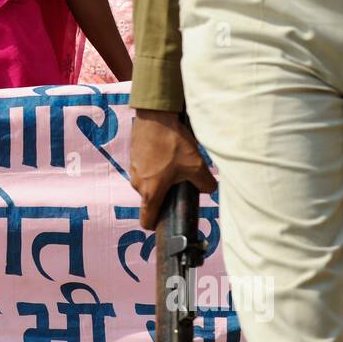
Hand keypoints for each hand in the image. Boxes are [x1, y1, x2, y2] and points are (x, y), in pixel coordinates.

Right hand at [130, 109, 216, 229]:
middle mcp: (138, 184)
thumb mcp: (196, 165)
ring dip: (160, 179)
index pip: (146, 220)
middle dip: (165, 195)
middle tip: (181, 182)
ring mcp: (134, 170)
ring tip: (175, 163)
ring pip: (149, 183)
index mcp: (150, 192)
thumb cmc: (173, 143)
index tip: (166, 222)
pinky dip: (155, 166)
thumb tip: (209, 190)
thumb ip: (205, 184)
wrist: (155, 116)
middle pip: (152, 199)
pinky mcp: (134, 157)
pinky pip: (146, 169)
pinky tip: (167, 153)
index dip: (156, 225)